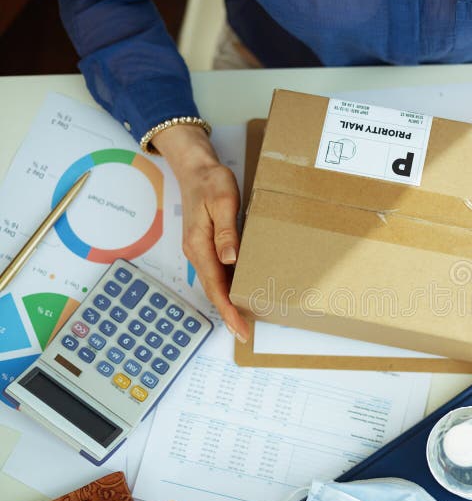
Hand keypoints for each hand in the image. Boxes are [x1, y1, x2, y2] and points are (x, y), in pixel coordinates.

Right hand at [152, 124, 248, 341]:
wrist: (196, 168)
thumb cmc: (211, 182)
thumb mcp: (223, 203)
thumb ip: (227, 232)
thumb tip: (231, 260)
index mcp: (199, 245)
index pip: (215, 286)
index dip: (228, 310)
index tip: (239, 328)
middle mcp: (196, 252)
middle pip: (213, 290)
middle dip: (229, 313)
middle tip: (245, 331)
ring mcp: (199, 249)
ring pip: (215, 282)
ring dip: (228, 301)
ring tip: (246, 318)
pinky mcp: (205, 244)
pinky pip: (217, 271)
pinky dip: (227, 286)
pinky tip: (241, 290)